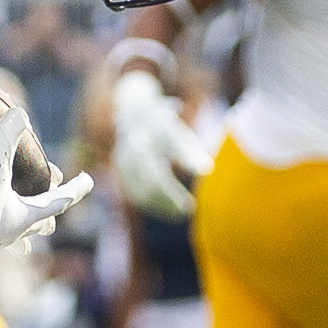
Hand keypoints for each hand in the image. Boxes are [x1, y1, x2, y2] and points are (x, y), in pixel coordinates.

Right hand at [0, 108, 92, 279]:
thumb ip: (5, 140)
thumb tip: (18, 112)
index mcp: (27, 215)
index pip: (60, 200)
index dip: (76, 188)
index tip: (88, 180)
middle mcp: (14, 232)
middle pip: (41, 224)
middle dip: (49, 214)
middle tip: (56, 206)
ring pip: (16, 241)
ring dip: (22, 235)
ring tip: (23, 242)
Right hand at [111, 69, 214, 218]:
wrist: (132, 114)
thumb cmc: (165, 126)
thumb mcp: (178, 131)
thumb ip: (190, 151)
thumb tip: (205, 171)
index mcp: (157, 126)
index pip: (174, 144)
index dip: (189, 159)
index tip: (207, 171)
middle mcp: (138, 141)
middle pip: (154, 176)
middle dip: (172, 196)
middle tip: (191, 208)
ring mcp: (125, 157)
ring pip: (143, 189)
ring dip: (163, 205)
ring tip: (182, 214)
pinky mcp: (121, 170)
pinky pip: (134, 194)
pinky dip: (152, 205)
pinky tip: (168, 211)